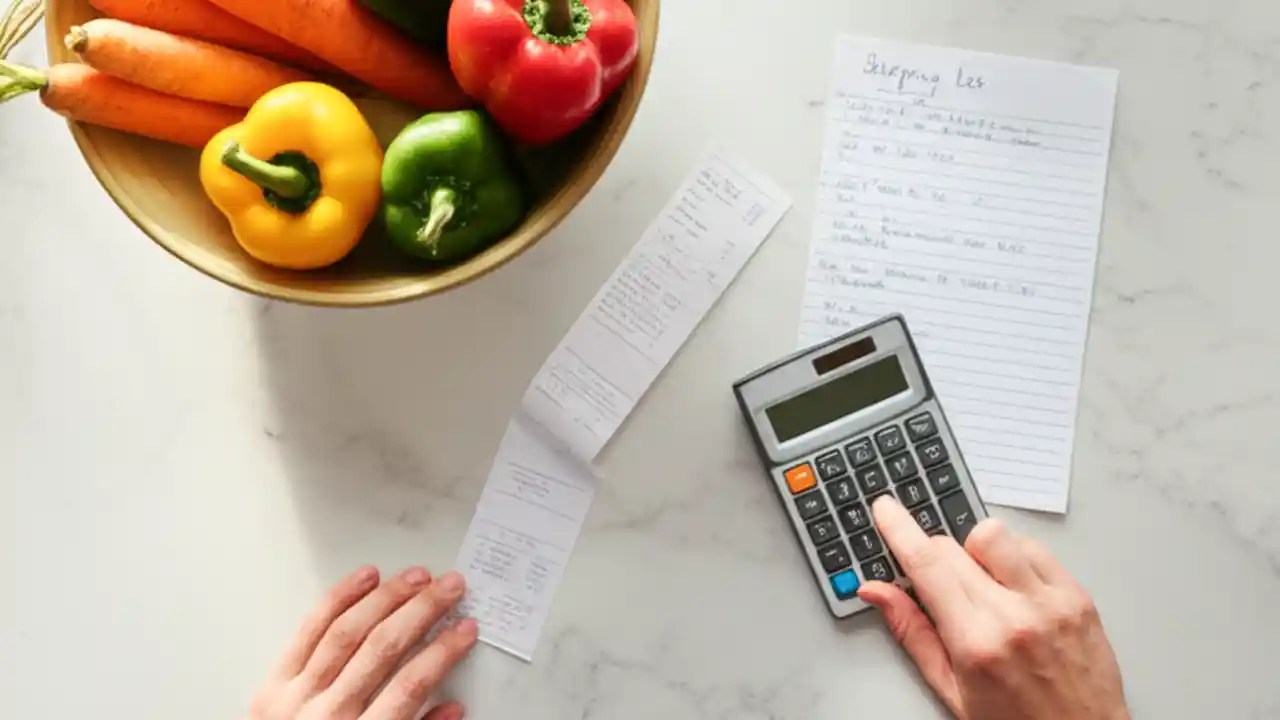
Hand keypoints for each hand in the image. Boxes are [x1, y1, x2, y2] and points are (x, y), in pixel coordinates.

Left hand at [247, 566, 477, 719]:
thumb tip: (452, 708)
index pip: (410, 686)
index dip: (442, 653)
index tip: (464, 631)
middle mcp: (327, 715)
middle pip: (382, 648)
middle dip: (422, 610)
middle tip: (449, 588)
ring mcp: (295, 697)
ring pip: (347, 631)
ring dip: (387, 597)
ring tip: (416, 577)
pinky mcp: (273, 684)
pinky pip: (309, 630)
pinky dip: (339, 599)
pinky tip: (365, 578)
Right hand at [859, 496, 1127, 719]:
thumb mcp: (952, 690)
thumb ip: (912, 633)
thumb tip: (876, 593)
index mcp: (976, 643)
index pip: (926, 565)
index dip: (900, 530)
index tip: (887, 510)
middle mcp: (1015, 616)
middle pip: (954, 547)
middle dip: (934, 554)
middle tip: (937, 581)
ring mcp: (1051, 602)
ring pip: (996, 535)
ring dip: (977, 551)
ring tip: (982, 585)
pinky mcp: (1078, 597)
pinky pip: (1036, 548)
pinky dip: (1016, 558)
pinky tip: (1014, 587)